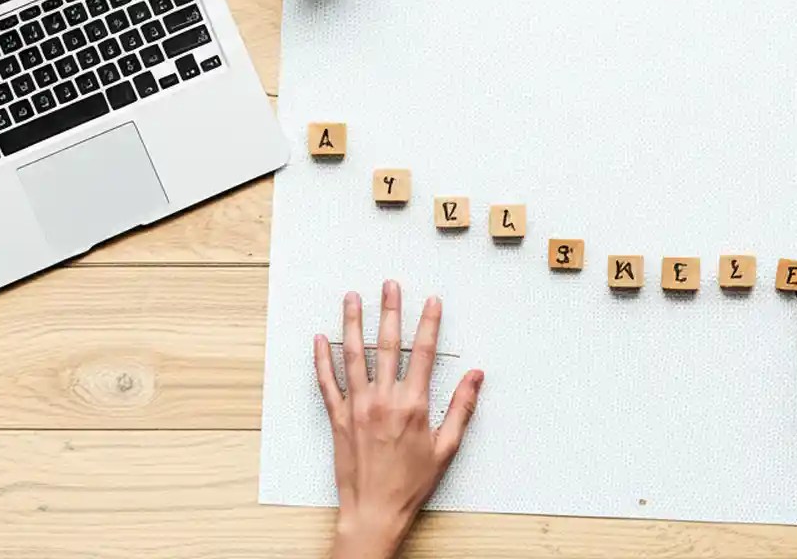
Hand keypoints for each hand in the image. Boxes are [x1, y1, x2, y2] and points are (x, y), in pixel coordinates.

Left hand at [315, 280, 484, 558]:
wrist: (374, 511)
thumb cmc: (411, 484)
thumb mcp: (446, 448)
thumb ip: (462, 408)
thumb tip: (476, 377)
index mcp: (413, 405)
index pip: (424, 354)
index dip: (429, 324)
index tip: (432, 302)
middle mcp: (383, 400)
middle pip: (387, 345)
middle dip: (390, 311)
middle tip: (390, 285)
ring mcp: (357, 407)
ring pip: (353, 356)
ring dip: (352, 323)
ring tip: (352, 298)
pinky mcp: (338, 418)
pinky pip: (327, 382)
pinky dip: (322, 359)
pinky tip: (320, 339)